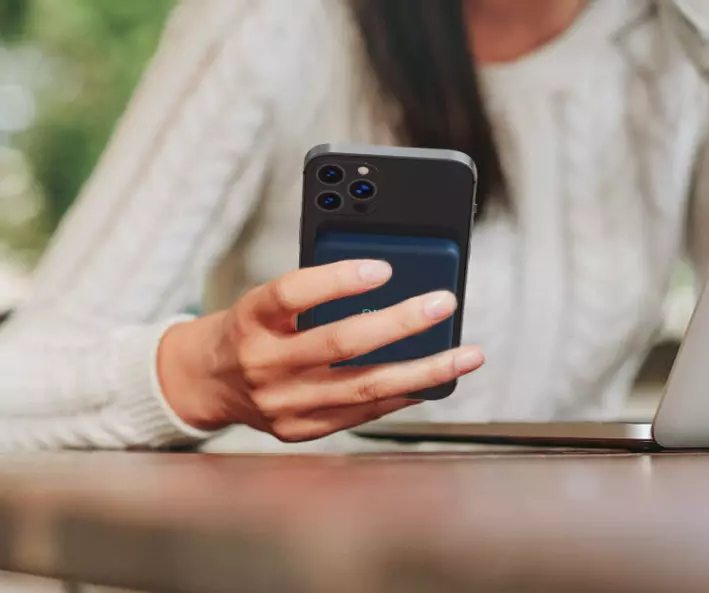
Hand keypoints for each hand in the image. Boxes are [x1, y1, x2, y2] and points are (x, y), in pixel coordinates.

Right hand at [158, 260, 483, 441]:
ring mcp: (281, 402)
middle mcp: (263, 362)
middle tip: (443, 304)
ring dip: (422, 370)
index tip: (384, 268)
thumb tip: (388, 283)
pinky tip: (430, 381)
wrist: (205, 381)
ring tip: (464, 355)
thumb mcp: (264, 301)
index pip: (292, 292)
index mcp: (251, 318)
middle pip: (340, 342)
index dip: (338, 279)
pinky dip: (400, 396)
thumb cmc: (247, 329)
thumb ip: (312, 294)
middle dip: (401, 323)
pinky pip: (359, 413)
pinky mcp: (297, 429)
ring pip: (363, 386)